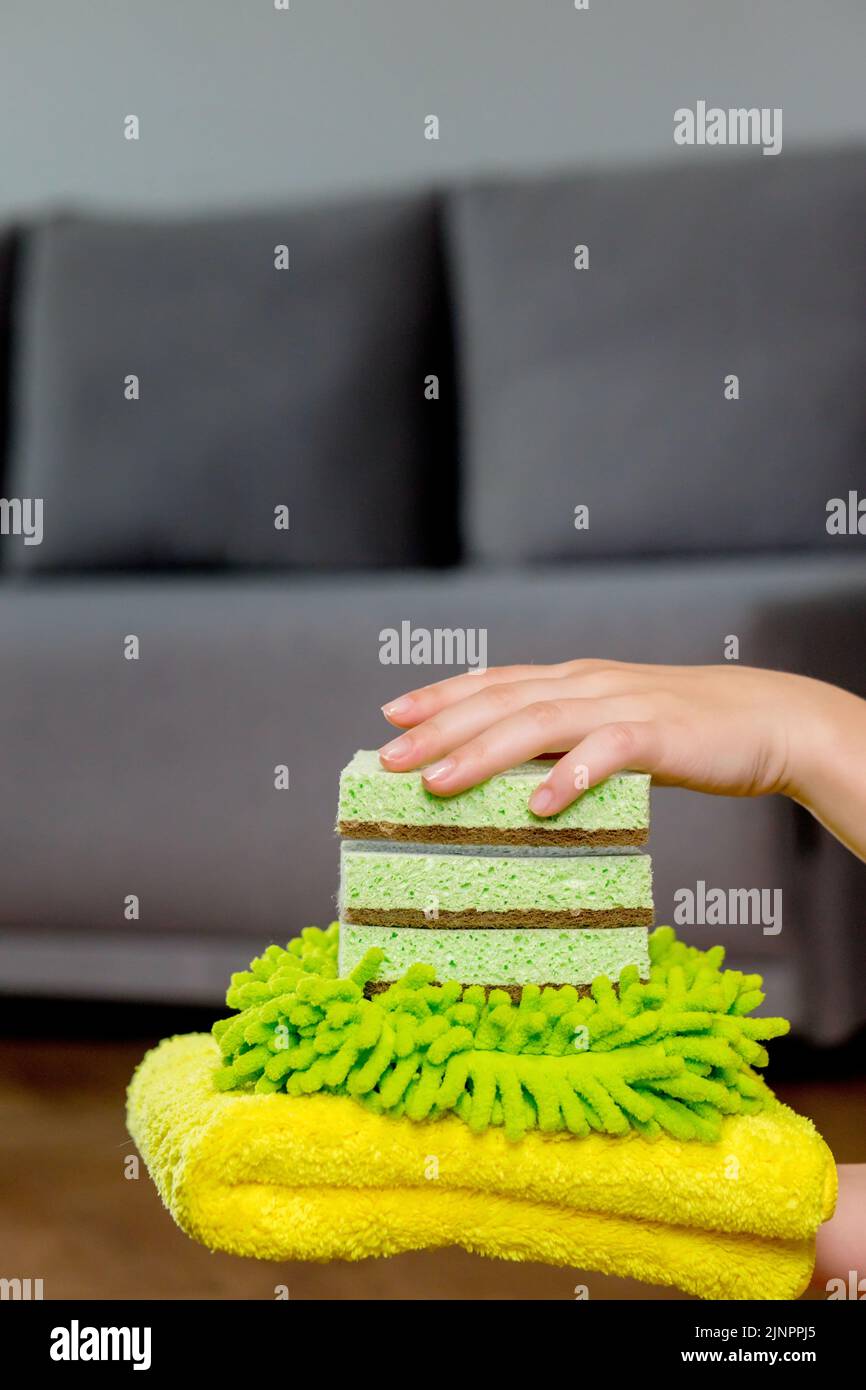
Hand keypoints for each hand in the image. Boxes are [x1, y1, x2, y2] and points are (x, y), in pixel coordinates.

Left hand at [378, 660, 865, 859]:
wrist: (767, 718)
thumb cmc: (686, 732)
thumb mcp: (613, 729)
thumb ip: (566, 743)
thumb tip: (512, 781)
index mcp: (574, 681)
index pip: (495, 682)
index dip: (441, 696)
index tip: (392, 715)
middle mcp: (588, 685)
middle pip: (501, 701)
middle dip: (440, 728)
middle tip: (388, 756)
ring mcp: (622, 706)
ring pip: (539, 724)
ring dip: (483, 753)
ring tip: (438, 783)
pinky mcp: (660, 735)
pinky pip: (609, 755)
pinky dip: (571, 777)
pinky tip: (539, 805)